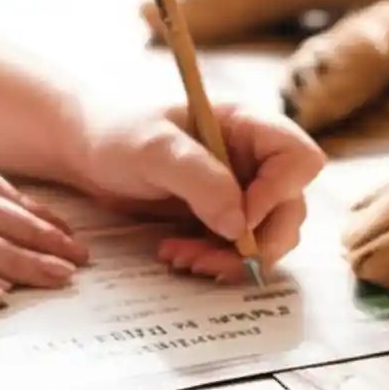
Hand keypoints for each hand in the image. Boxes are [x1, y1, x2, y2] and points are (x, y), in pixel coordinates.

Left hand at [73, 103, 325, 281]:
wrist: (89, 154)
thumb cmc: (119, 135)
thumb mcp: (154, 150)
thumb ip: (199, 180)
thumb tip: (239, 225)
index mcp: (249, 127)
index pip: (299, 159)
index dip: (280, 193)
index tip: (240, 218)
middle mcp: (256, 161)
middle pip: (291, 209)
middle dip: (256, 243)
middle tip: (209, 261)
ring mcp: (243, 192)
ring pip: (269, 237)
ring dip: (232, 259)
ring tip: (181, 258)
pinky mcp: (225, 219)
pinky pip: (240, 251)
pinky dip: (215, 262)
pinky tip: (177, 256)